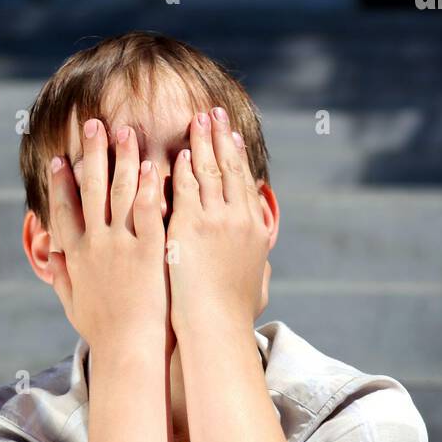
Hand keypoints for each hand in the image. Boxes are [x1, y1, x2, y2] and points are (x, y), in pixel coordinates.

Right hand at [46, 117, 170, 355]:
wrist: (130, 351)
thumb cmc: (105, 334)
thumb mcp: (74, 306)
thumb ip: (63, 277)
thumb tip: (54, 258)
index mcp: (76, 256)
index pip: (65, 209)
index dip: (61, 182)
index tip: (60, 160)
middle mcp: (96, 244)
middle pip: (91, 189)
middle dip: (92, 153)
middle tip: (94, 124)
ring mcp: (123, 245)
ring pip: (121, 192)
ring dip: (122, 158)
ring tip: (125, 131)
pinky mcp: (151, 251)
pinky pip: (150, 210)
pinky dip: (149, 185)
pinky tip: (152, 164)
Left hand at [166, 107, 270, 338]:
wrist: (215, 329)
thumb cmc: (232, 319)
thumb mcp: (255, 292)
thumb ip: (258, 275)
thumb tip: (263, 272)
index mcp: (255, 232)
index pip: (245, 184)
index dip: (237, 157)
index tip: (232, 136)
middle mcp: (238, 220)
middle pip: (228, 169)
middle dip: (221, 137)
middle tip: (214, 113)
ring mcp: (214, 221)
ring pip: (207, 171)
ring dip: (201, 141)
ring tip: (195, 119)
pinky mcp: (188, 227)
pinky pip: (184, 189)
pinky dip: (183, 168)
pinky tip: (178, 152)